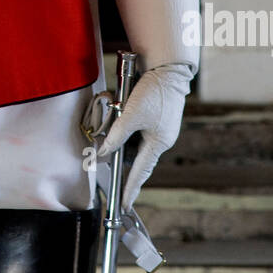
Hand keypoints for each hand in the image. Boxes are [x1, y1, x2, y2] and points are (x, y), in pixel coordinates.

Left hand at [96, 62, 192, 210]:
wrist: (168, 67)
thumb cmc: (154, 91)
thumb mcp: (131, 115)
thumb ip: (116, 135)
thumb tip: (104, 153)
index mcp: (159, 143)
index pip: (141, 172)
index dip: (131, 189)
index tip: (124, 205)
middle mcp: (161, 138)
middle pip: (135, 155)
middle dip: (120, 155)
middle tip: (106, 160)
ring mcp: (159, 127)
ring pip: (133, 139)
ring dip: (121, 133)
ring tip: (112, 123)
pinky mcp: (155, 116)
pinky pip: (136, 126)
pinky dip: (125, 122)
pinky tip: (118, 109)